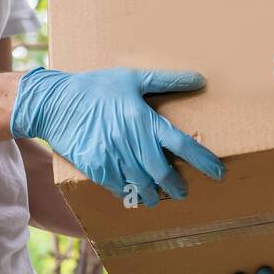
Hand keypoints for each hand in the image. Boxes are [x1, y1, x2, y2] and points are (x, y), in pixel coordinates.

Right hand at [10, 66, 223, 206]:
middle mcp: (131, 141)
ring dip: (152, 194)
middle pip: (162, 172)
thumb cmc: (97, 87)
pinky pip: (118, 188)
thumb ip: (167, 81)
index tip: (218, 173)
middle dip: (177, 187)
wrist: (55, 102)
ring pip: (141, 185)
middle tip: (183, 192)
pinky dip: (128, 193)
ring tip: (157, 196)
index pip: (182, 144)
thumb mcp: (133, 77)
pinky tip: (132, 194)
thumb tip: (200, 79)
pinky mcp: (95, 167)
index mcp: (144, 120)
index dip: (203, 161)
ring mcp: (112, 157)